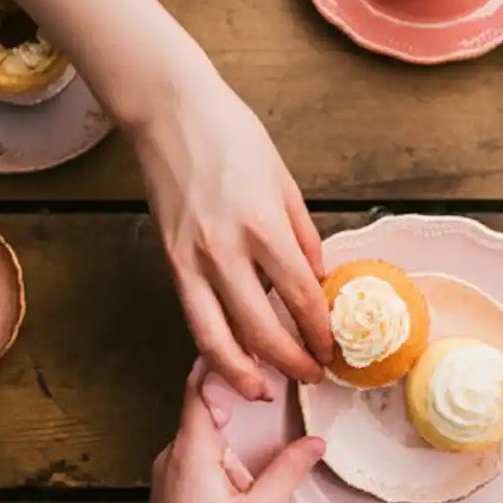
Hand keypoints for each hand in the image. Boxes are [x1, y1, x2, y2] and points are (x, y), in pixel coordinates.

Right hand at [131, 79, 332, 399]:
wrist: (170, 113)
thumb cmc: (232, 136)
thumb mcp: (284, 180)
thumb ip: (303, 236)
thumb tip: (318, 280)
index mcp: (264, 226)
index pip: (301, 297)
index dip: (319, 332)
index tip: (331, 349)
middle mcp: (226, 250)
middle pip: (263, 330)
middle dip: (291, 362)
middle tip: (310, 376)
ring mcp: (193, 259)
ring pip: (218, 338)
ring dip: (244, 373)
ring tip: (264, 389)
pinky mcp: (170, 261)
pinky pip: (194, 317)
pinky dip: (213, 346)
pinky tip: (231, 359)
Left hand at [135, 363, 325, 502]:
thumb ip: (288, 472)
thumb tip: (316, 441)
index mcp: (191, 452)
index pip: (199, 385)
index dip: (224, 359)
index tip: (250, 341)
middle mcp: (172, 454)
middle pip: (201, 402)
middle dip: (234, 385)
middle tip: (269, 368)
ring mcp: (167, 471)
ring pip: (200, 429)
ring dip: (230, 419)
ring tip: (264, 408)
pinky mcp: (170, 488)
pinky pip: (196, 451)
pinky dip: (221, 443)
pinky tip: (245, 456)